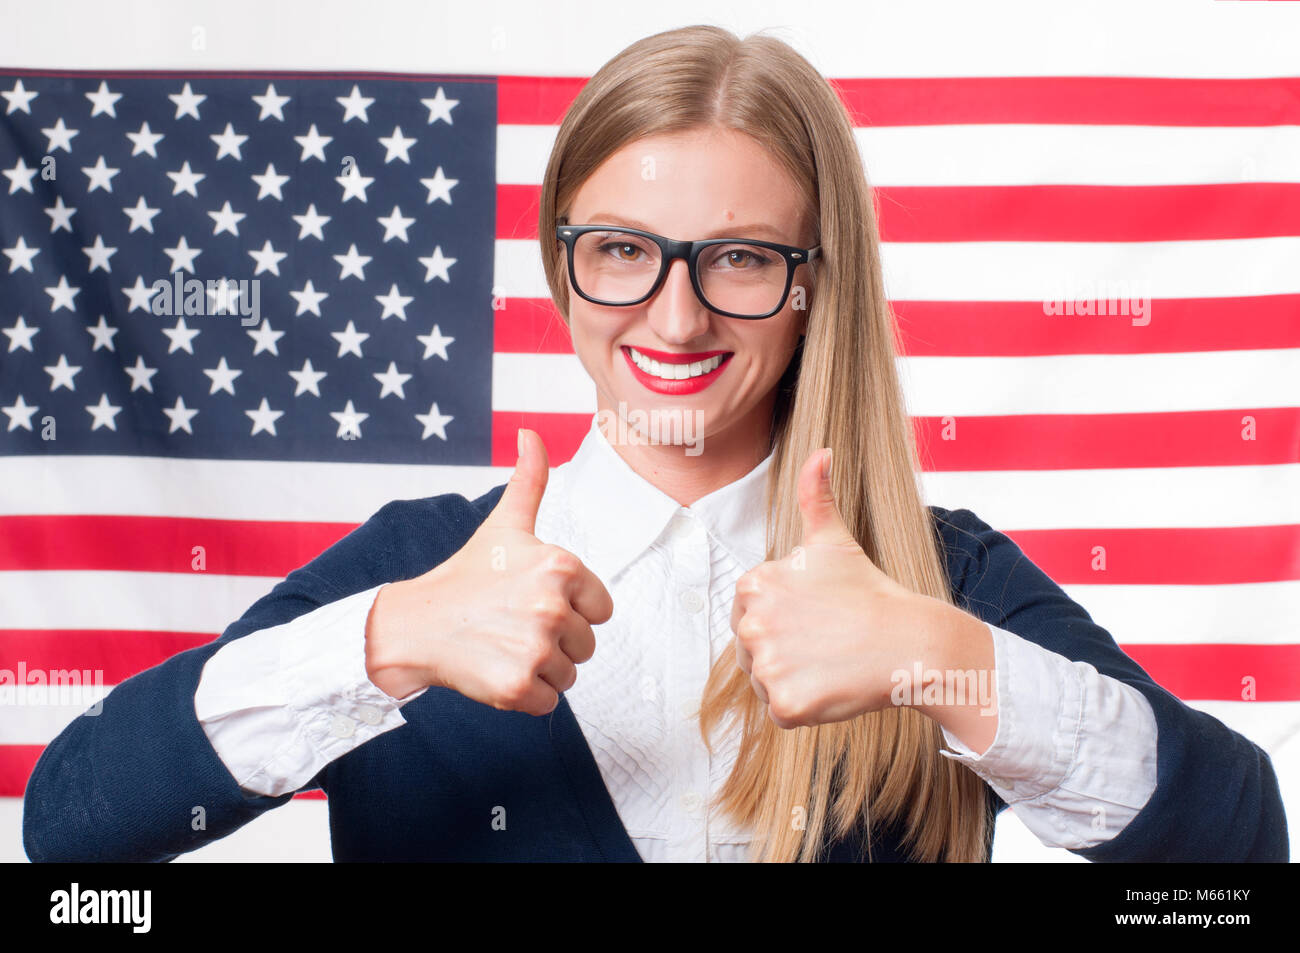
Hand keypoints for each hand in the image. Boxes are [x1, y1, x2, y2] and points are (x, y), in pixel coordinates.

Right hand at [365, 428, 614, 714]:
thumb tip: (531, 432)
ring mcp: (536, 647)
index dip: (571, 610)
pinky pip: (549, 702)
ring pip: (569, 675)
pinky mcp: (519, 686)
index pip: (601, 608)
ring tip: (503, 646)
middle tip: (513, 625)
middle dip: (555, 641)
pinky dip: (526, 696)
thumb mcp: (504, 525)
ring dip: (541, 669)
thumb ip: (529, 479)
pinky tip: (496, 670)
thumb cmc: (465, 576)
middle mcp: (553, 605)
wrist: (414, 626)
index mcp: (561, 565)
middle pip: (587, 644)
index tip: (533, 602)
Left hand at [730, 447, 939, 728]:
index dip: (781, 619)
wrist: (911, 642)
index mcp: (754, 584)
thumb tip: (821, 451)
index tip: (813, 617)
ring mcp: (767, 666)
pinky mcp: (785, 704)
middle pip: (750, 649)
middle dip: (783, 649)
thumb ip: (815, 493)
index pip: (747, 614)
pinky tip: (832, 685)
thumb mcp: (834, 539)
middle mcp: (752, 623)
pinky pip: (780, 711)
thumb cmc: (869, 591)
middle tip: (824, 641)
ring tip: (829, 662)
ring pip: (764, 681)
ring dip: (791, 678)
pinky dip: (804, 707)